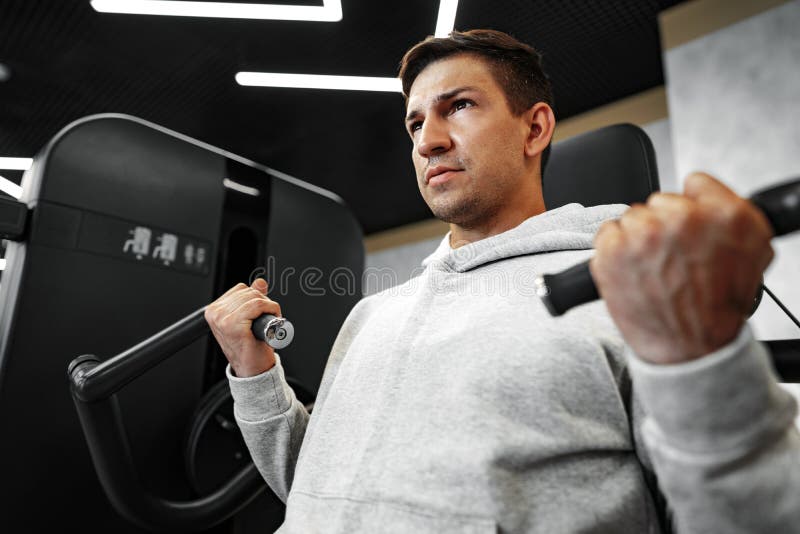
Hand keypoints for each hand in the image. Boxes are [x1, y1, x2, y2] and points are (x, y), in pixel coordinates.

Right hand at [205, 278, 281, 376]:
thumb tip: (260, 282)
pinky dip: (270, 310)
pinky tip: (269, 324)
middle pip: (249, 291)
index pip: (241, 289)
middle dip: (263, 303)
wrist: (252, 369)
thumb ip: (252, 298)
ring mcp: (222, 319)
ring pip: (255, 297)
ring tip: (267, 324)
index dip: (256, 298)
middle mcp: (215, 313)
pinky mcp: (233, 325)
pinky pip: (258, 305)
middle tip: (266, 320)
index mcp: (214, 310)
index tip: (260, 313)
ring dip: (268, 308)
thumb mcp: (250, 318)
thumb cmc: (250, 346)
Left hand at [590, 172, 773, 364]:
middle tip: (671, 259)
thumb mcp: (753, 251)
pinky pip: (607, 233)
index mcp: (723, 215)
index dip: (691, 206)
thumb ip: (730, 212)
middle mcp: (683, 219)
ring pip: (632, 218)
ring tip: (652, 270)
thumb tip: (701, 190)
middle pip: (660, 202)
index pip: (694, 183)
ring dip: (637, 239)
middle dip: (663, 226)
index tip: (688, 227)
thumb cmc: (718, 307)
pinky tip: (632, 272)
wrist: (691, 347)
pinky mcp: (613, 249)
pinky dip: (614, 251)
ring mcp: (644, 234)